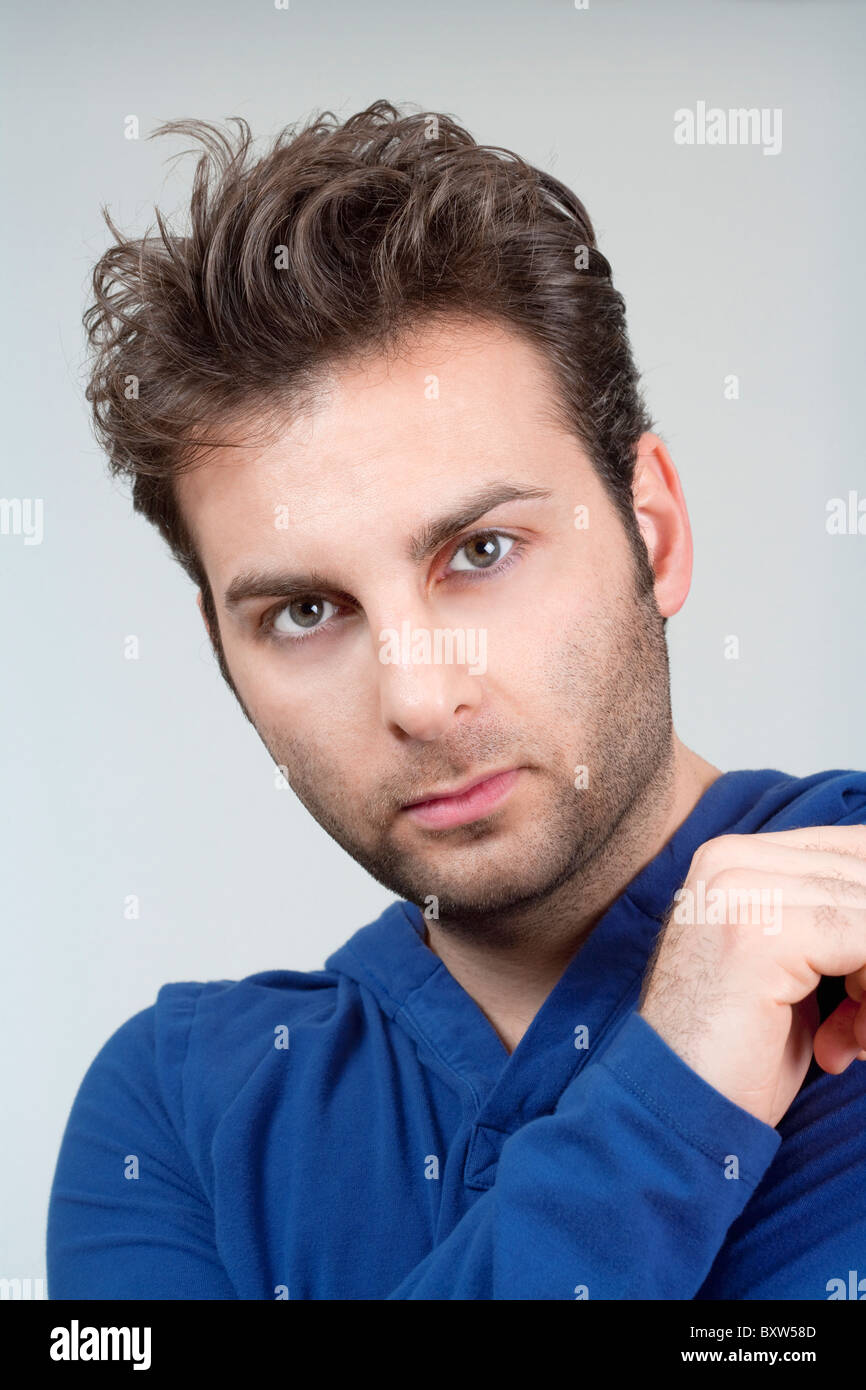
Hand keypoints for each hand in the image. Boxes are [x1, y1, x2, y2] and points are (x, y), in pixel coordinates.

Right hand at [638, 825, 865, 1126]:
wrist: (673, 1110)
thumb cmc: (736, 1053)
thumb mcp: (792, 967)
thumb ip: (834, 921)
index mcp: (733, 857)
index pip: (855, 850)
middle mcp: (730, 859)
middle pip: (865, 873)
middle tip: (863, 1023)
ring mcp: (738, 889)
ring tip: (856, 1036)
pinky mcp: (758, 931)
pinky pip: (865, 939)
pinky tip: (848, 1042)